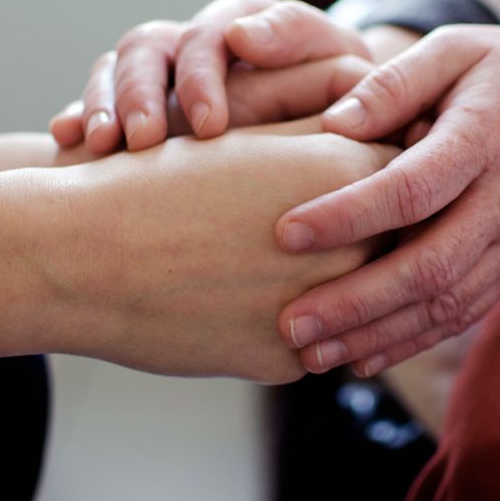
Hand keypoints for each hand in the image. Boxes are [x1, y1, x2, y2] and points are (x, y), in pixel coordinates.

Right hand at [43, 118, 400, 383]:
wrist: (83, 252)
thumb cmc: (163, 181)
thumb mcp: (258, 140)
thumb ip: (335, 137)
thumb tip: (388, 140)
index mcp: (355, 180)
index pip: (416, 181)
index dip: (400, 180)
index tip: (386, 180)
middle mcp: (355, 250)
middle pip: (397, 246)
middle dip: (380, 238)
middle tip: (351, 228)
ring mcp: (324, 314)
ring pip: (358, 302)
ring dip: (342, 288)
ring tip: (290, 263)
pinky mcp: (286, 363)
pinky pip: (311, 345)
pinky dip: (292, 327)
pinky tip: (248, 301)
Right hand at [48, 0, 371, 152]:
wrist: (330, 113)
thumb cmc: (339, 92)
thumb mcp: (338, 60)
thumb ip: (297, 40)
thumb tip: (242, 37)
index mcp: (240, 23)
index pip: (209, 36)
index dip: (202, 78)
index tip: (210, 128)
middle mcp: (192, 41)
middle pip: (148, 46)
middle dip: (141, 92)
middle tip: (143, 141)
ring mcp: (162, 73)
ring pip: (114, 69)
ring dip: (101, 103)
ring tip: (98, 146)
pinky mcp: (140, 107)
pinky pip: (97, 101)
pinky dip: (78, 115)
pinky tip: (64, 138)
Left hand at [272, 25, 499, 376]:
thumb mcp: (455, 49)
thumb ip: (395, 81)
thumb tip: (334, 125)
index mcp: (483, 140)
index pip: (412, 189)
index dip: (348, 215)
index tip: (284, 233)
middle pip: (430, 266)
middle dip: (356, 303)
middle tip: (290, 323)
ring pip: (445, 303)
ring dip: (376, 335)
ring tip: (312, 354)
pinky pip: (463, 314)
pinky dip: (411, 341)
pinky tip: (361, 357)